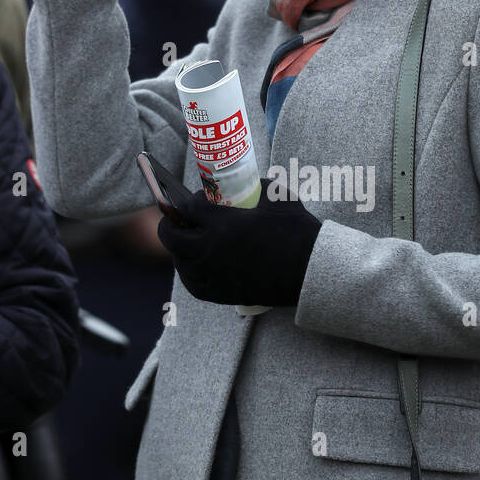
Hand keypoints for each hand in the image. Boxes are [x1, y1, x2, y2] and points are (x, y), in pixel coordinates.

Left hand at [157, 178, 322, 306]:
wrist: (309, 270)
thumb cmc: (296, 230)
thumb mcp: (275, 196)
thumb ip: (250, 187)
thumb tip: (238, 186)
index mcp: (222, 224)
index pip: (189, 207)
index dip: (191, 200)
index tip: (199, 199)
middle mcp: (209, 250)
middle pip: (170, 234)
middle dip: (172, 222)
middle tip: (179, 218)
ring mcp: (211, 274)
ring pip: (178, 259)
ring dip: (180, 247)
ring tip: (190, 240)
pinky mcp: (217, 293)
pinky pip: (191, 281)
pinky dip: (189, 269)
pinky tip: (197, 262)